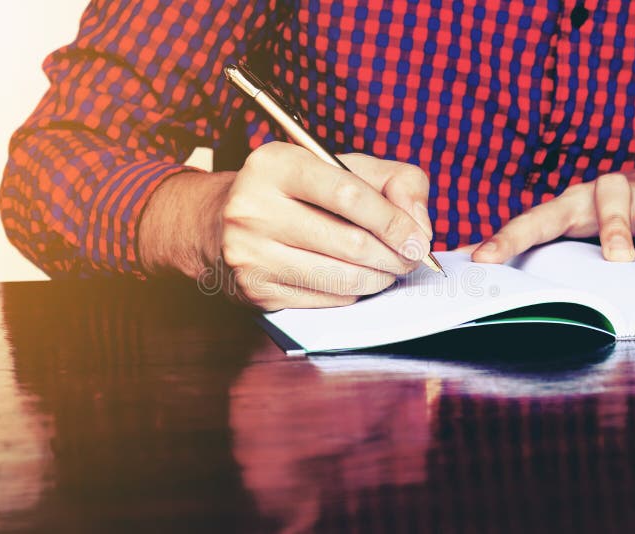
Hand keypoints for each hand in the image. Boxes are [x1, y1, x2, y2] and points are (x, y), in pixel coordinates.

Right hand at [140, 142, 432, 309]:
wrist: (216, 224)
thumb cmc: (292, 192)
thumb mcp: (337, 166)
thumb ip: (392, 180)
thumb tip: (418, 225)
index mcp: (275, 164)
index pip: (348, 195)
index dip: (393, 221)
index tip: (418, 240)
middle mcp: (254, 208)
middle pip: (350, 243)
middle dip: (393, 256)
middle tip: (410, 259)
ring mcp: (250, 254)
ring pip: (340, 278)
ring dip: (378, 279)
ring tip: (389, 270)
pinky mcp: (255, 290)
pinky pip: (325, 299)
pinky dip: (351, 292)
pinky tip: (355, 279)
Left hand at [471, 166, 634, 280]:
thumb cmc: (604, 211)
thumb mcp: (566, 223)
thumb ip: (525, 242)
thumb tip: (464, 258)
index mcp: (575, 201)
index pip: (537, 216)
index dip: (509, 237)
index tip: (483, 259)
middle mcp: (616, 193)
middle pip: (610, 194)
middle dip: (612, 224)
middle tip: (615, 256)